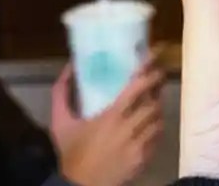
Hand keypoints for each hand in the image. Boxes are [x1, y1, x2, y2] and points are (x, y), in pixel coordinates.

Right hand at [52, 62, 165, 185]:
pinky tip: (149, 125)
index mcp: (111, 117)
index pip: (138, 88)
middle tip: (155, 81)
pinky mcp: (144, 158)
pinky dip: (156, 128)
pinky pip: (158, 138)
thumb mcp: (60, 122)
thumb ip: (62, 92)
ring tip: (151, 103)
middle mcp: (129, 129)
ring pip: (159, 120)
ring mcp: (139, 145)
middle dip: (157, 90)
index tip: (155, 60)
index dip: (150, 72)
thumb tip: (70, 66)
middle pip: (154, 102)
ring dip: (157, 110)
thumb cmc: (70, 151)